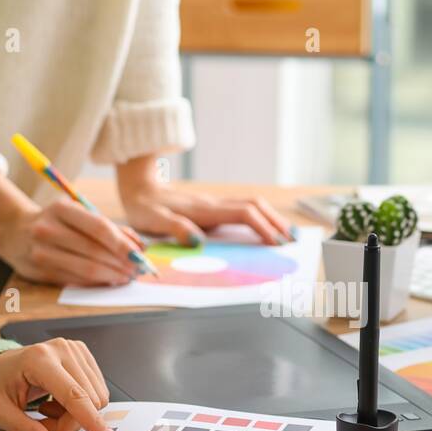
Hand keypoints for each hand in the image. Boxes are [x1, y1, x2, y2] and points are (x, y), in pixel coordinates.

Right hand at [0, 199, 145, 286]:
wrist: (15, 231)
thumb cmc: (57, 222)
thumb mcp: (78, 215)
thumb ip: (109, 228)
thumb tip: (139, 246)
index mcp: (62, 209)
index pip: (99, 227)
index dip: (123, 244)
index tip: (139, 255)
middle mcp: (48, 229)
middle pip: (94, 251)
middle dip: (121, 263)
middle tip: (137, 270)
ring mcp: (41, 251)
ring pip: (85, 269)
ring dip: (111, 276)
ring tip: (126, 277)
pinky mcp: (38, 271)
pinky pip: (74, 280)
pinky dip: (96, 283)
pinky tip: (108, 281)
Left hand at [0, 339, 122, 430]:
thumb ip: (22, 429)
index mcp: (39, 359)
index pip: (75, 396)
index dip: (93, 422)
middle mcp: (62, 349)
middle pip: (88, 401)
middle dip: (68, 423)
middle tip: (40, 424)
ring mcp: (75, 349)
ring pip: (96, 399)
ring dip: (73, 416)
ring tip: (46, 410)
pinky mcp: (82, 355)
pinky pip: (95, 392)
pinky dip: (78, 406)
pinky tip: (56, 400)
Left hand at [112, 157, 293, 245]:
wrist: (138, 187)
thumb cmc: (144, 207)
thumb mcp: (153, 220)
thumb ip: (174, 229)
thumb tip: (197, 240)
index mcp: (204, 209)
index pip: (243, 215)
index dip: (262, 228)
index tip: (276, 243)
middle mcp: (214, 204)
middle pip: (255, 206)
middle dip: (276, 222)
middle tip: (293, 240)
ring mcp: (215, 204)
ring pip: (252, 205)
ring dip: (272, 218)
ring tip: (287, 235)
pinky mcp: (213, 208)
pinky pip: (243, 210)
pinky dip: (260, 218)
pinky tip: (265, 229)